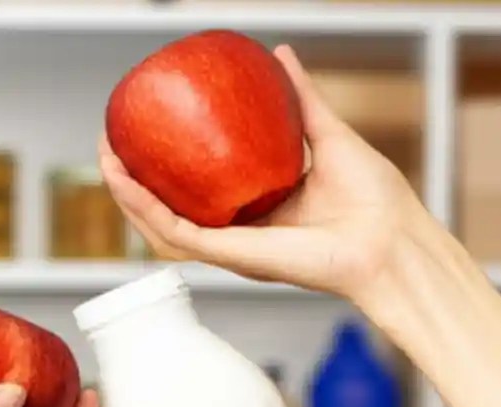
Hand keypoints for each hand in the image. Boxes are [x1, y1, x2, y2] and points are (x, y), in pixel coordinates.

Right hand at [100, 44, 447, 321]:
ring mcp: (232, 248)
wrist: (394, 242)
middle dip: (130, 180)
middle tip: (109, 142)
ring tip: (105, 158)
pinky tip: (126, 181)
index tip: (143, 129)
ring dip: (126, 194)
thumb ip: (300, 99)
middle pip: (167, 210)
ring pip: (161, 225)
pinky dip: (146, 208)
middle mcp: (238, 233)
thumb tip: (278, 56)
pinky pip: (177, 232)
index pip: (196, 191)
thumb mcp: (329, 135)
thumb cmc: (376, 202)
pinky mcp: (232, 256)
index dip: (163, 164)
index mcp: (257, 210)